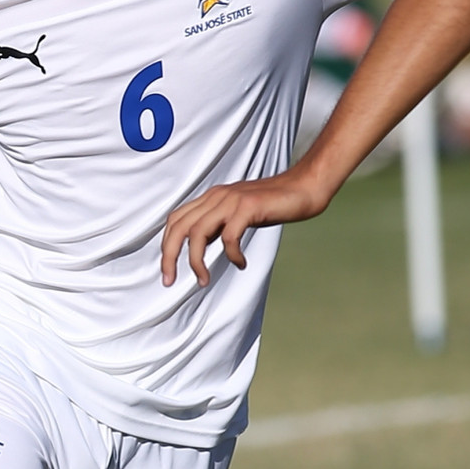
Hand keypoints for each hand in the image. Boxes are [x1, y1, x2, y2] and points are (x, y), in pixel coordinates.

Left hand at [160, 162, 327, 287]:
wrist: (303, 188)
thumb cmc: (273, 203)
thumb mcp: (237, 213)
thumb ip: (218, 224)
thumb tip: (200, 245)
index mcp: (211, 197)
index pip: (176, 219)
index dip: (166, 244)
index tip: (168, 269)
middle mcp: (216, 196)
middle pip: (179, 227)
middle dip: (169, 256)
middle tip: (169, 280)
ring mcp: (231, 200)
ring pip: (198, 233)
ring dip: (196, 261)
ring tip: (204, 280)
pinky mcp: (249, 207)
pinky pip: (230, 236)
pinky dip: (231, 255)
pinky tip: (241, 264)